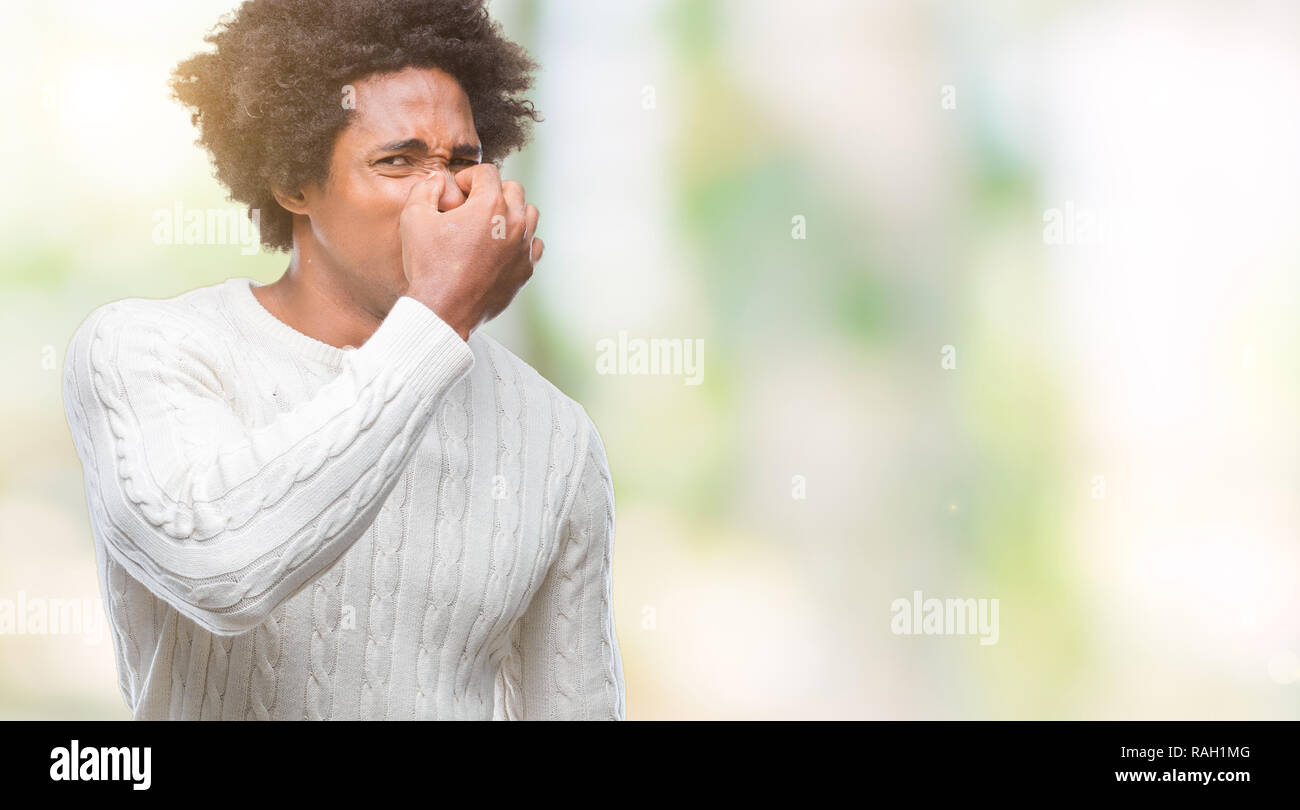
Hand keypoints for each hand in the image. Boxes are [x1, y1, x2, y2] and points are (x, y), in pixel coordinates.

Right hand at [399, 163, 543, 340]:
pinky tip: (502, 248)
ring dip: (512, 213)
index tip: (458, 193)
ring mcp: (524, 247)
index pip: (488, 173)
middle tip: (472, 208)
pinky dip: (522, 241)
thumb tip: (438, 179)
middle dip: (492, 192)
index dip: (469, 178)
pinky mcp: (527, 270)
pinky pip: (535, 244)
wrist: (443, 310)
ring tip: (490, 225)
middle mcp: (514, 222)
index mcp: (490, 205)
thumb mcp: (413, 218)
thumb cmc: (428, 265)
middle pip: (513, 189)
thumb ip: (425, 188)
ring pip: (530, 214)